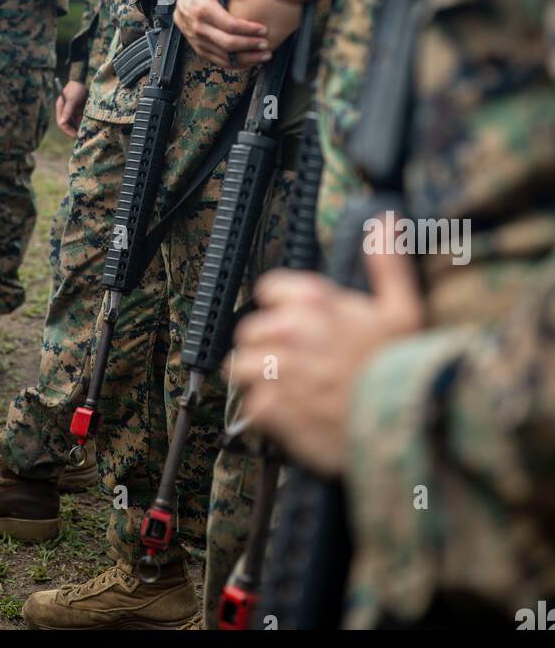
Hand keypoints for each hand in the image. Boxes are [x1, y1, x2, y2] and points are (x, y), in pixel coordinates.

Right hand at [56, 81, 87, 137]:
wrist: (83, 80)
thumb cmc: (76, 88)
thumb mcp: (72, 100)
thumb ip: (67, 111)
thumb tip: (61, 123)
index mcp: (61, 109)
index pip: (62, 124)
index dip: (68, 131)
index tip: (76, 136)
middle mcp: (65, 111)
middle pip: (68, 125)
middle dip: (74, 132)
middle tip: (83, 137)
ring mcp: (72, 110)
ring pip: (75, 123)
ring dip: (80, 128)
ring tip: (87, 133)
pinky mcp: (79, 109)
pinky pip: (81, 119)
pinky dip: (84, 123)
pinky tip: (90, 126)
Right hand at [173, 0, 271, 68]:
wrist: (184, 6)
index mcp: (204, 10)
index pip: (229, 25)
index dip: (248, 29)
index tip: (264, 30)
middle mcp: (199, 29)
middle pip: (228, 43)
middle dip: (250, 45)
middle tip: (266, 44)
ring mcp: (199, 42)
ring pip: (225, 57)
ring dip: (247, 58)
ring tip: (264, 55)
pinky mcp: (200, 51)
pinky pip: (220, 62)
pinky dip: (238, 64)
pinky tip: (252, 60)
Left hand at [232, 233, 424, 475]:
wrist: (405, 425)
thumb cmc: (403, 367)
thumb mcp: (404, 308)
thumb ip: (387, 262)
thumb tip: (386, 222)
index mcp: (314, 301)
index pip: (268, 290)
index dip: (281, 307)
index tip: (296, 322)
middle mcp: (288, 330)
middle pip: (250, 330)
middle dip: (266, 344)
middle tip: (293, 361)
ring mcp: (276, 369)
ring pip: (241, 367)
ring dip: (258, 377)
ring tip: (284, 388)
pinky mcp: (271, 407)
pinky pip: (251, 405)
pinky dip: (266, 412)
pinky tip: (289, 414)